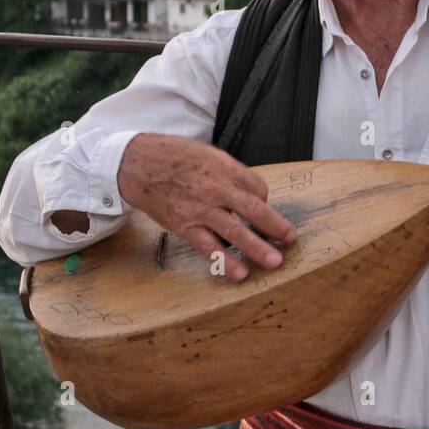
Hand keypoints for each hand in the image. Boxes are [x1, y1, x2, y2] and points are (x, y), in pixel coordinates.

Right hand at [117, 133, 296, 281]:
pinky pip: (208, 246)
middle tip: (290, 240)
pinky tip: (239, 273)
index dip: (266, 202)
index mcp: (226, 169)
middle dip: (275, 227)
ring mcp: (201, 209)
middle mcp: (217, 189)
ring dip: (256, 249)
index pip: (258, 188)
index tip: (265, 213)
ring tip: (274, 262)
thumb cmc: (176, 157)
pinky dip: (225, 261)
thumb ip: (232, 174)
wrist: (138, 164)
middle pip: (254, 209)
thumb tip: (252, 195)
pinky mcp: (184, 226)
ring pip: (235, 231)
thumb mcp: (210, 155)